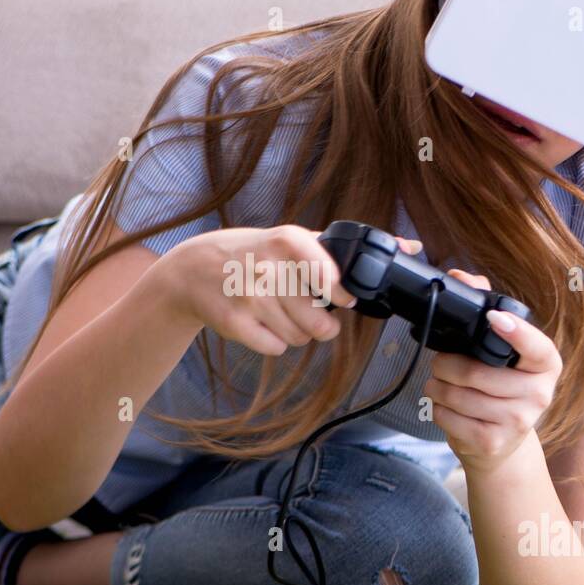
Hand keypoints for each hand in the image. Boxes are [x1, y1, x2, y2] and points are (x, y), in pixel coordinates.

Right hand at [162, 225, 357, 354]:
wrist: (191, 271)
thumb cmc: (247, 253)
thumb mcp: (281, 236)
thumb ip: (328, 246)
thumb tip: (393, 249)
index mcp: (287, 241)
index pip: (329, 276)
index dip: (341, 295)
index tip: (343, 299)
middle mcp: (269, 268)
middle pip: (321, 322)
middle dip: (323, 325)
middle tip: (315, 318)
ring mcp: (250, 297)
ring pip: (300, 338)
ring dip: (297, 333)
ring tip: (280, 315)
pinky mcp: (235, 323)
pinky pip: (276, 347)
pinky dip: (274, 342)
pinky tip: (262, 324)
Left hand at [421, 265, 561, 474]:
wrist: (503, 444)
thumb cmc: (500, 387)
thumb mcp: (501, 352)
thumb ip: (485, 308)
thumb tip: (460, 276)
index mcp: (547, 364)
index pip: (536, 346)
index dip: (515, 331)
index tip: (493, 318)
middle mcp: (539, 394)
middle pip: (477, 373)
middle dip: (446, 364)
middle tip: (440, 363)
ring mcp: (518, 421)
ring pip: (458, 395)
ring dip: (437, 387)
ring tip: (439, 383)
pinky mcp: (493, 443)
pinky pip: (450, 418)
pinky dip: (437, 409)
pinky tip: (444, 406)